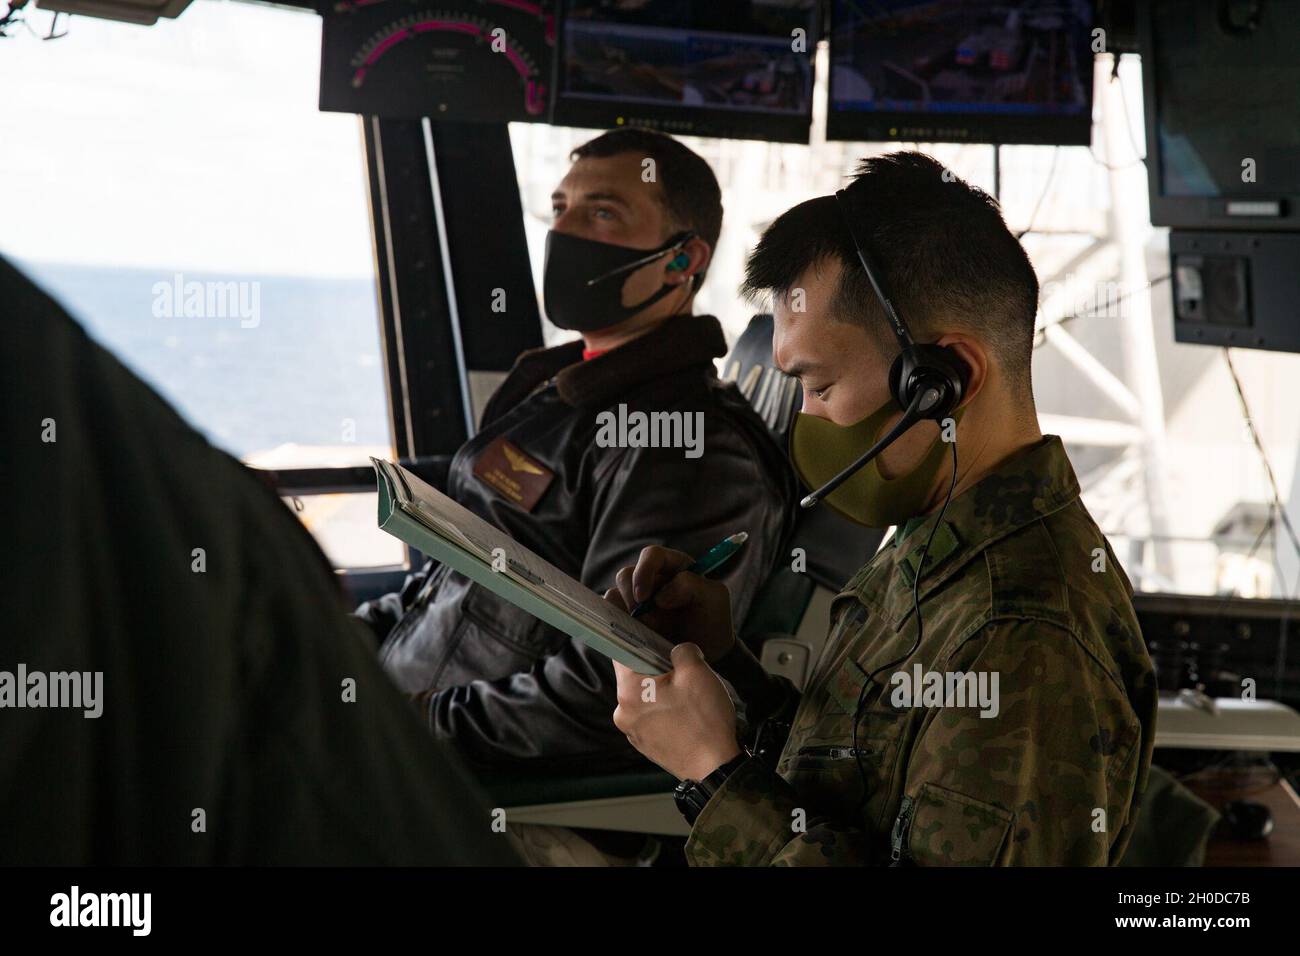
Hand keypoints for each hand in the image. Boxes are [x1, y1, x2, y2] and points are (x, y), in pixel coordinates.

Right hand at [604, 545, 735, 661]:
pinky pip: (610, 616)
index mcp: (673, 565)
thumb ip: (692, 585)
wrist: (708, 653)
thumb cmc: (712, 620)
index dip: (644, 571)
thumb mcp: (714, 597)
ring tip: (648, 632)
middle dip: (632, 599)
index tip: (644, 597)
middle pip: (626, 575)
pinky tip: (635, 637)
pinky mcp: (627, 619)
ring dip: (626, 615)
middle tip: (648, 622)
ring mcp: (637, 600)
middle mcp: (652, 579)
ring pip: (614, 595)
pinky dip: (617, 625)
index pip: (651, 555)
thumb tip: (660, 596)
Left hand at [612, 644, 741, 780]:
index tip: (656, 639)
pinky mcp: (646, 745)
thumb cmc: (703, 721)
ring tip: (689, 699)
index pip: (623, 652)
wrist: (715, 768)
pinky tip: (687, 715)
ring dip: (664, 692)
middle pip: (636, 676)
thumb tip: (679, 651)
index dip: (640, 640)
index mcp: (628, 692)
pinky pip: (652, 717)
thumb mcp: (697, 672)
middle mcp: (623, 713)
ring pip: (645, 698)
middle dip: (658, 670)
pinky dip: (666, 711)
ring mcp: (633, 732)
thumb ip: (682, 651)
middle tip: (684, 673)